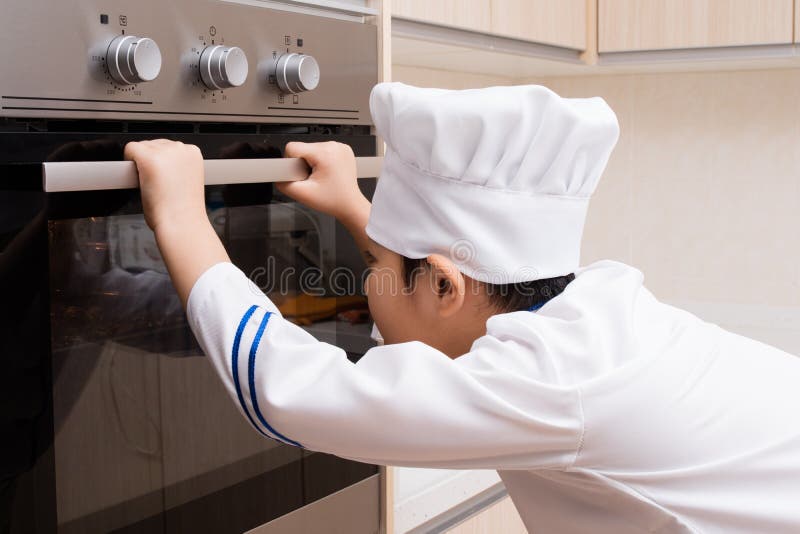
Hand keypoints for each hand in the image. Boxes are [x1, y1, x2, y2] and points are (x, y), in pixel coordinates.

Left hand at [124, 139, 228, 308]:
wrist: (182, 224)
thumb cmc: (184, 211)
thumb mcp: (187, 181)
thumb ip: (175, 167)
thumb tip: (158, 164)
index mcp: (194, 153)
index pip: (168, 146)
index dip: (162, 163)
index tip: (164, 178)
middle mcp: (181, 148)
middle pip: (154, 144)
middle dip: (150, 162)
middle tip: (157, 185)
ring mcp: (165, 152)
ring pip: (141, 147)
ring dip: (140, 164)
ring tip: (151, 185)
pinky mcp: (149, 158)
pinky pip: (130, 149)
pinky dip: (128, 161)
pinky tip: (137, 178)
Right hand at [277, 141, 369, 224]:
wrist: (350, 205)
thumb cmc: (333, 201)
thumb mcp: (302, 194)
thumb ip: (283, 184)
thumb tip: (275, 175)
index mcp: (325, 153)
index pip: (292, 147)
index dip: (292, 164)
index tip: (302, 175)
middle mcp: (334, 146)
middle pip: (302, 148)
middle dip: (303, 165)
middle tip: (313, 179)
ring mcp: (340, 147)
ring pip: (312, 149)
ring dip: (312, 163)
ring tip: (321, 177)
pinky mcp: (342, 150)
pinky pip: (322, 150)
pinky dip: (322, 161)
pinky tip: (327, 172)